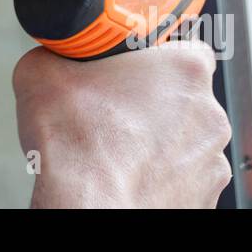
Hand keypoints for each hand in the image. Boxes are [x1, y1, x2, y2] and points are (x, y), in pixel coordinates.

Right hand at [12, 40, 232, 207]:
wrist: (87, 208)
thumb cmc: (78, 147)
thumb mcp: (42, 70)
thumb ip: (59, 51)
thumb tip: (54, 54)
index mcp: (185, 69)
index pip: (185, 44)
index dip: (154, 53)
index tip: (132, 62)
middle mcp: (208, 113)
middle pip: (183, 94)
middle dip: (153, 99)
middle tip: (114, 107)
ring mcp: (210, 160)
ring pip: (184, 138)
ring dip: (158, 139)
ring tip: (117, 145)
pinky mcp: (204, 197)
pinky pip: (182, 175)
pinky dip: (160, 174)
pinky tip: (127, 172)